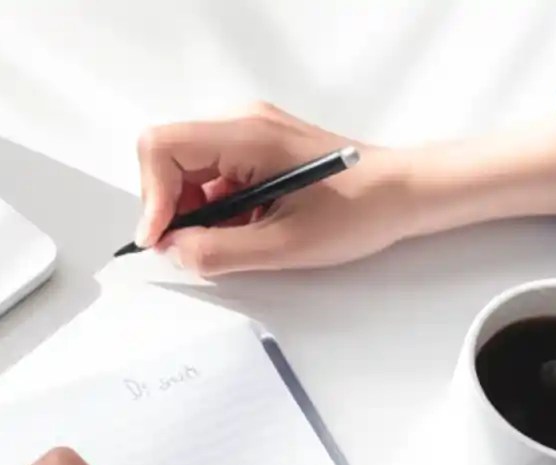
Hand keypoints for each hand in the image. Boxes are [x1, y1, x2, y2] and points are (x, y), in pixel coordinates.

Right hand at [134, 102, 410, 275]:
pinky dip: (213, 208)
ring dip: (194, 211)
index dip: (152, 196)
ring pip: (185, 170)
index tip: (162, 238)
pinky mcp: (254, 147)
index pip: (162, 146)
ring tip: (232, 237)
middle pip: (168, 157)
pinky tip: (245, 226)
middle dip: (170, 207)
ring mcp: (247, 131)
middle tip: (193, 245)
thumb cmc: (360, 210)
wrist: (403, 193)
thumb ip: (217, 251)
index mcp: (247, 135)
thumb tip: (172, 251)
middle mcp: (241, 122)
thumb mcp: (283, 246)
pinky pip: (209, 174)